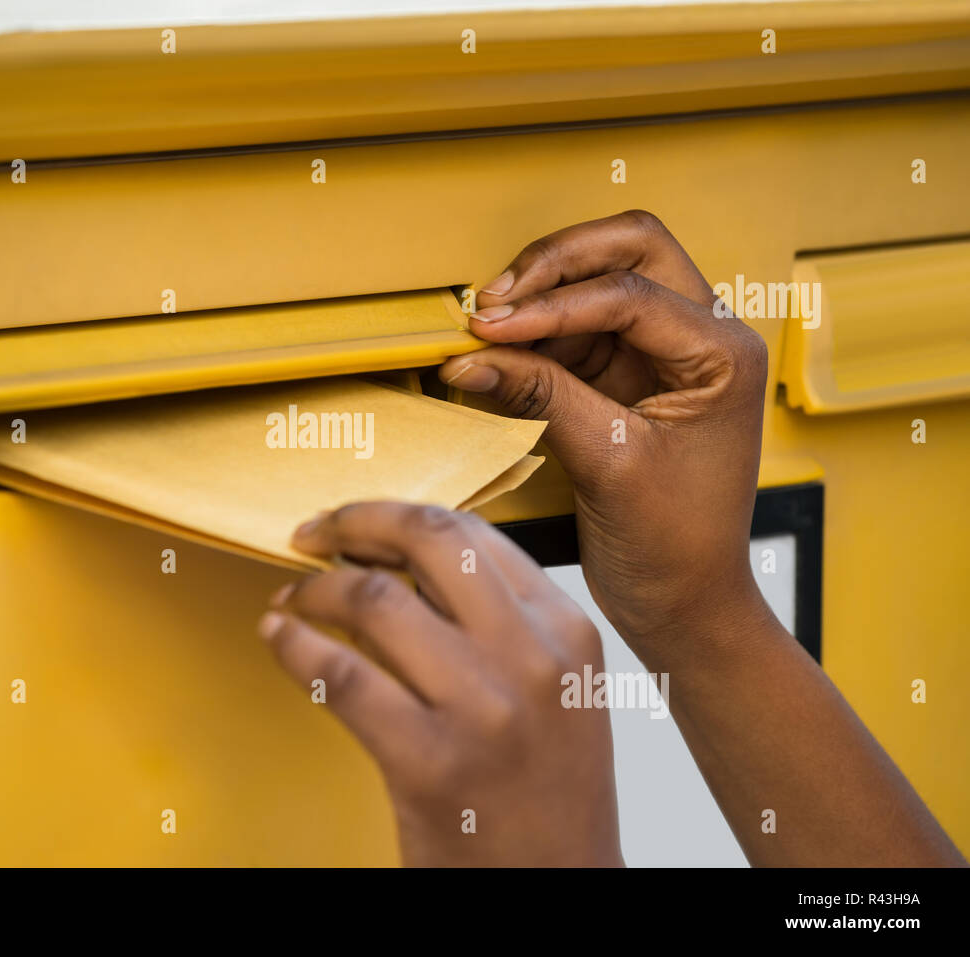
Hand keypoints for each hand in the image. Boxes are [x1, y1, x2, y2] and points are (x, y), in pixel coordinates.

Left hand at [259, 502, 622, 866]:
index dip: (393, 515)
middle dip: (352, 522)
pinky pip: (339, 674)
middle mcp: (531, 658)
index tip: (352, 523)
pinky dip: (294, 645)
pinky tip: (279, 637)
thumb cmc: (546, 789)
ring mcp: (481, 710)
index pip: (469, 531)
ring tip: (291, 599)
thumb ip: (495, 620)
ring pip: (373, 599)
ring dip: (313, 591)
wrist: (556, 889)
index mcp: (565, 630)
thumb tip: (397, 561)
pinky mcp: (427, 762)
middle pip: (425, 541)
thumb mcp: (553, 688)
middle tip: (312, 533)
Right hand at [440, 210, 770, 662]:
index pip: (630, 292)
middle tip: (495, 297)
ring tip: (484, 331)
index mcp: (722, 352)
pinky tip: (497, 358)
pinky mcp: (622, 378)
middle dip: (557, 262)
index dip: (553, 303)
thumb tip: (473, 355)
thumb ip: (541, 396)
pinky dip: (533, 336)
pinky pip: (572, 331)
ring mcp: (659, 354)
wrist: (685, 601)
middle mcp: (699, 338)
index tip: (492, 326)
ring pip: (595, 281)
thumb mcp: (608, 462)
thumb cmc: (677, 544)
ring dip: (538, 299)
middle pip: (628, 248)